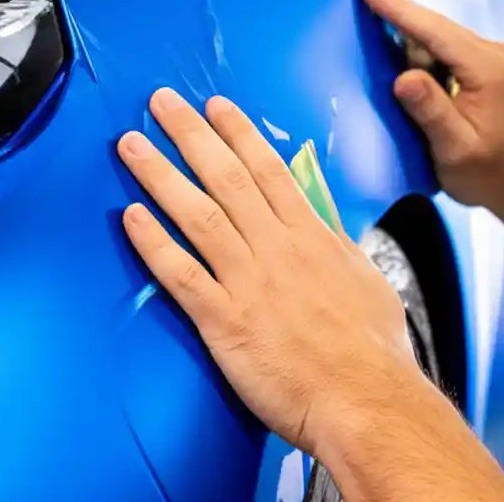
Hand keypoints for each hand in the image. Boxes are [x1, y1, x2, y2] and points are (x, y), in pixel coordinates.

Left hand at [117, 88, 424, 455]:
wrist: (367, 401)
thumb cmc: (372, 352)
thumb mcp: (367, 282)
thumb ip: (337, 250)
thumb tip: (325, 232)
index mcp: (313, 237)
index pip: (269, 170)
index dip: (238, 133)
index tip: (215, 105)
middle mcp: (278, 249)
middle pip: (227, 178)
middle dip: (190, 134)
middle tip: (161, 102)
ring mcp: (249, 282)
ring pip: (198, 214)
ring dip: (160, 175)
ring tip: (131, 145)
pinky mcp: (226, 322)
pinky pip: (182, 274)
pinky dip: (154, 243)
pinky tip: (131, 217)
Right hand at [360, 0, 503, 212]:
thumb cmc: (488, 173)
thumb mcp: (455, 150)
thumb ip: (431, 112)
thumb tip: (404, 78)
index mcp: (487, 69)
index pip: (435, 31)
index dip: (399, 10)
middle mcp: (493, 54)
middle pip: (436, 29)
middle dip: (398, 18)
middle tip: (360, 4)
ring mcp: (492, 58)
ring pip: (439, 38)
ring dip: (408, 41)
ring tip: (373, 37)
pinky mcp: (485, 67)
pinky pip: (445, 50)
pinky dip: (421, 54)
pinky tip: (401, 62)